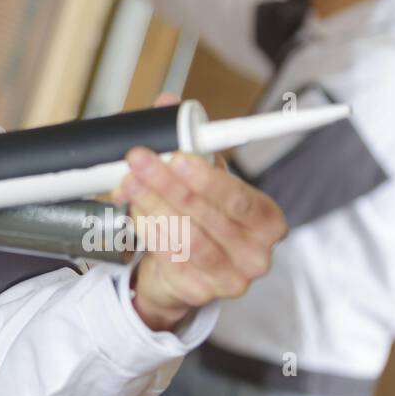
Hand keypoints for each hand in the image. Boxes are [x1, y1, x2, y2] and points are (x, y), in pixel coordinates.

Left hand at [112, 98, 286, 332]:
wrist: (179, 273)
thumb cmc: (195, 219)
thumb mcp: (195, 179)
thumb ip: (185, 141)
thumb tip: (167, 103)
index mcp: (265, 218)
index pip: (241, 197)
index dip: (209, 177)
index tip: (179, 156)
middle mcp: (256, 252)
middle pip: (208, 214)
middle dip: (167, 183)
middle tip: (139, 160)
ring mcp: (231, 278)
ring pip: (186, 236)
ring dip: (153, 205)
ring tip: (129, 183)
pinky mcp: (201, 292)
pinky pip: (169, 256)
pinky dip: (148, 229)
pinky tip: (134, 211)